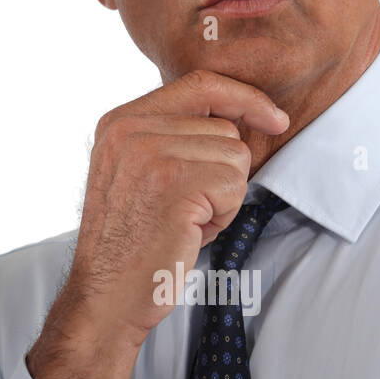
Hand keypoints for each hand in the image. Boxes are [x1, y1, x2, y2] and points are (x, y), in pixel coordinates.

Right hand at [27, 70, 288, 378]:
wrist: (105, 295)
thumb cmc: (130, 241)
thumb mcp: (135, 170)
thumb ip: (171, 135)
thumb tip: (239, 116)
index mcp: (120, 120)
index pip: (201, 83)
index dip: (245, 97)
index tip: (274, 118)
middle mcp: (131, 128)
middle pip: (225, 128)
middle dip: (221, 172)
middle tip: (184, 208)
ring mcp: (151, 154)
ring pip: (236, 157)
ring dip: (223, 197)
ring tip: (183, 221)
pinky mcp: (176, 184)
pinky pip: (235, 185)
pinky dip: (224, 215)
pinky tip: (190, 232)